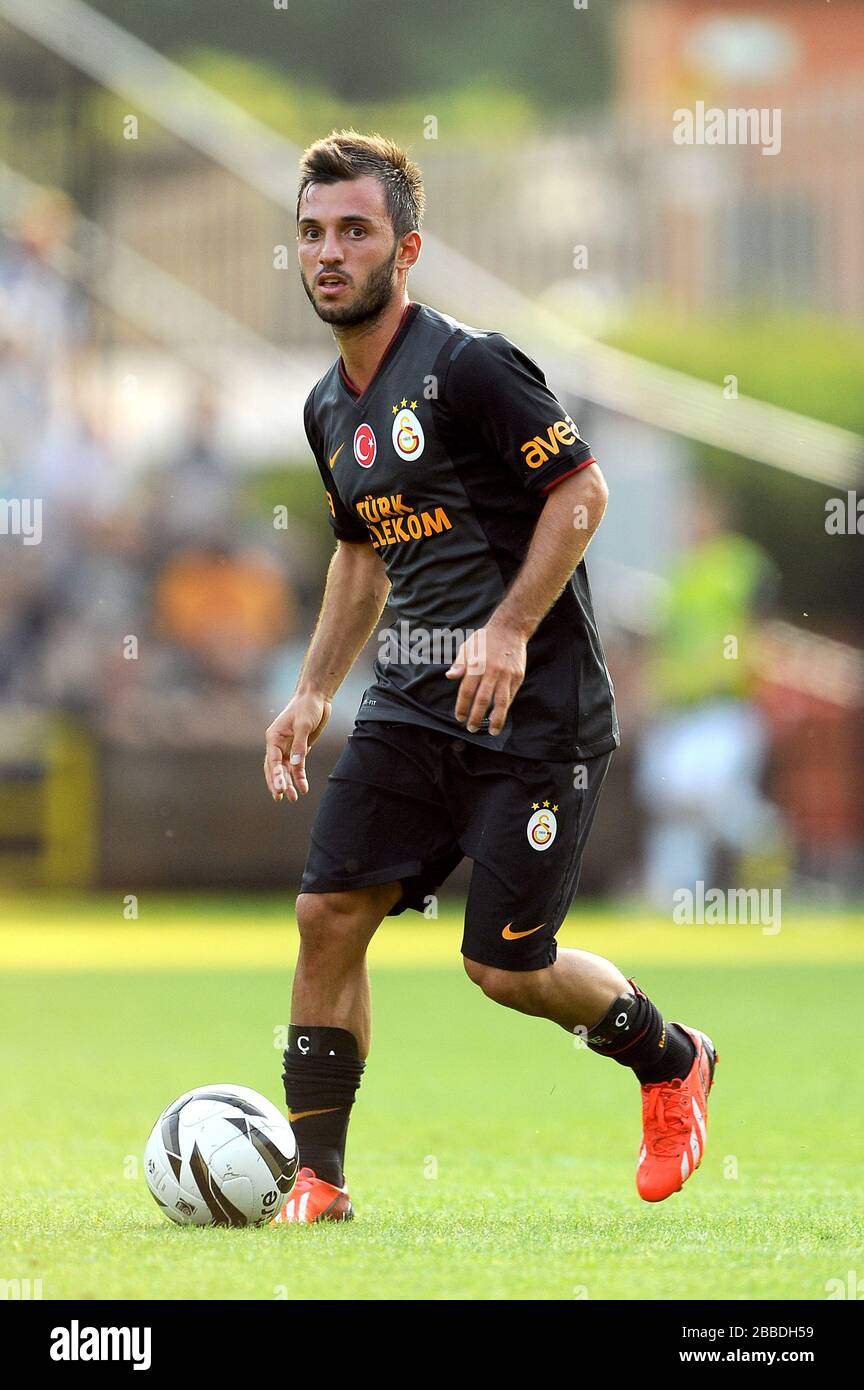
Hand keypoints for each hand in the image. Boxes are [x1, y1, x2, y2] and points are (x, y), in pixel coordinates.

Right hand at [264, 691, 331, 801]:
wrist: (316, 698)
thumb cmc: (306, 707)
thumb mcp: (303, 725)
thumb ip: (300, 745)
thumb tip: (295, 764)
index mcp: (273, 737)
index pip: (272, 760)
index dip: (275, 775)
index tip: (279, 788)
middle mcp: (277, 744)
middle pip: (275, 768)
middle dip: (278, 783)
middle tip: (281, 797)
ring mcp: (287, 748)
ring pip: (285, 770)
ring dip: (288, 783)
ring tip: (293, 798)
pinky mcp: (299, 750)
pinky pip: (297, 767)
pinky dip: (299, 777)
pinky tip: (303, 788)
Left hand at [445, 621, 525, 735]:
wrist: (510, 629)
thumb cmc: (485, 639)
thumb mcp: (468, 647)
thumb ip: (459, 663)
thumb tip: (449, 676)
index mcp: (477, 665)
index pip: (467, 691)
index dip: (463, 706)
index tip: (459, 717)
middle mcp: (492, 672)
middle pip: (482, 700)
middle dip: (476, 716)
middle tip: (471, 728)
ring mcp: (507, 675)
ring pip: (501, 701)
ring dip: (496, 718)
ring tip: (492, 731)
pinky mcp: (518, 676)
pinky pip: (511, 696)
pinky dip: (506, 708)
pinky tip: (500, 716)